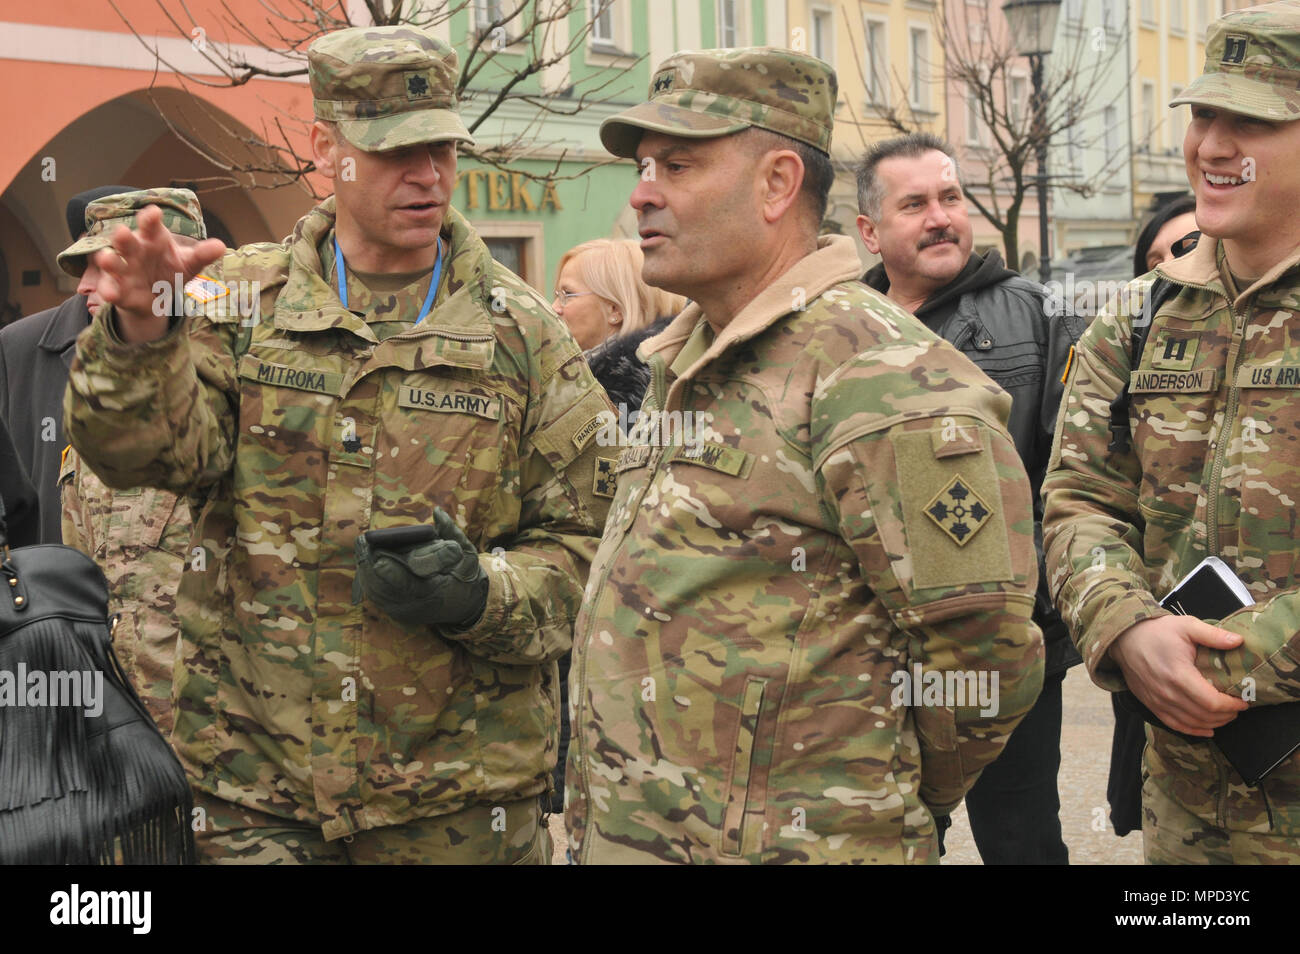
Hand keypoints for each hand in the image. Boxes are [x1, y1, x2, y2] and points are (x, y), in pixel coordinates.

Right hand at [94, 205, 226, 342]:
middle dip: (123, 237)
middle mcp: (135, 250)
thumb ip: (202, 255)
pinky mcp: (118, 289)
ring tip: (105, 259)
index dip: (151, 218)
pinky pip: (112, 289)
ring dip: (109, 261)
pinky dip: (110, 291)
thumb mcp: (189, 263)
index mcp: (153, 238)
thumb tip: (221, 246)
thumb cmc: (171, 269)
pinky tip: (109, 294)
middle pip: (127, 241)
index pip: (151, 225)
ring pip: (114, 262)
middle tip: (122, 232)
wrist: (157, 295)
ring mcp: (124, 269)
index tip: (154, 213)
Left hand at [354, 508, 488, 628]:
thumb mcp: (466, 555)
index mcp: (437, 593)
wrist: (463, 606)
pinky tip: (365, 558)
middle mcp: (417, 607)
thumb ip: (451, 533)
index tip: (379, 561)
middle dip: (371, 564)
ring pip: (376, 590)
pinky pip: (375, 594)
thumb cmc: (464, 576)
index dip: (393, 574)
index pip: (411, 586)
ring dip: (366, 567)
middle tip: (363, 541)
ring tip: (361, 545)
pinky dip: (368, 575)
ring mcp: (403, 612)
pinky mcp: (394, 611)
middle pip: (385, 588)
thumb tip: (437, 512)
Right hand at [1109, 616, 1248, 736]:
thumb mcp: (1186, 626)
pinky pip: (1175, 725)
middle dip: (1226, 715)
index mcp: (1178, 674)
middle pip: (1204, 715)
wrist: (1124, 638)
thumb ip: (1213, 635)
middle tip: (1238, 708)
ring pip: (1192, 723)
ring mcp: (1158, 701)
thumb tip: (1239, 641)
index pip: (1211, 701)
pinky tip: (1207, 729)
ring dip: (1213, 723)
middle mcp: (1167, 692)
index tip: (1243, 701)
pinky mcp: (1151, 704)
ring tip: (1226, 715)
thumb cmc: (1156, 631)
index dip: (1231, 705)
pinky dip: (1193, 730)